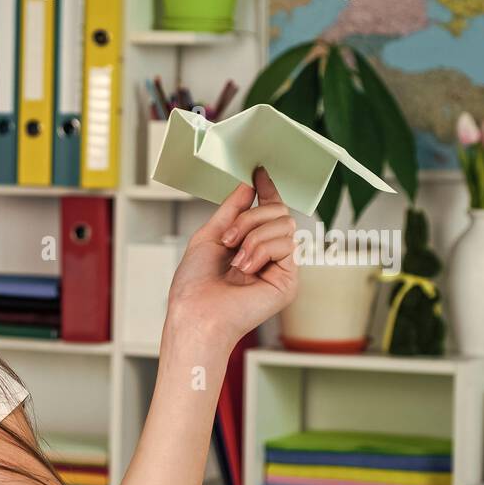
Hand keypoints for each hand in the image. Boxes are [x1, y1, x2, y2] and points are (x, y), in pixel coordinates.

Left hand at [165, 166, 299, 347]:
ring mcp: (280, 267)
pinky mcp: (289, 280)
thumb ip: (230, 210)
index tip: (259, 171)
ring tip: (235, 259)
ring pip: (284, 224)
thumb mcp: (208, 237)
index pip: (267, 211)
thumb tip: (248, 185)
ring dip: (253, 235)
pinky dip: (261, 251)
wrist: (196, 313)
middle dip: (251, 217)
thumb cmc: (194, 286)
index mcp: (248, 245)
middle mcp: (267, 255)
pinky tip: (246, 269)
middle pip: (278, 212)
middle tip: (228, 238)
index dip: (266, 189)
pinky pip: (286, 244)